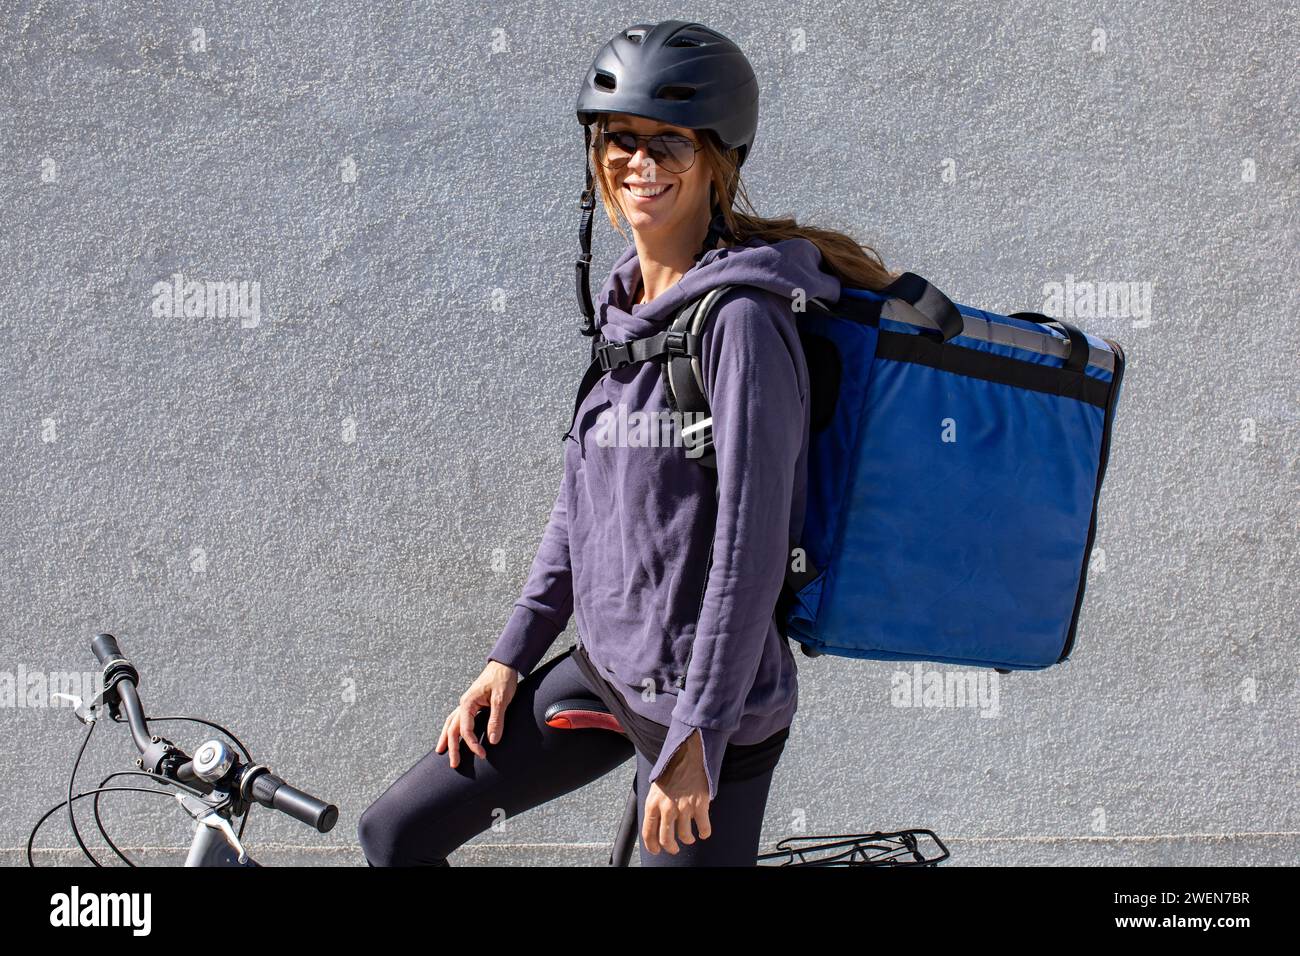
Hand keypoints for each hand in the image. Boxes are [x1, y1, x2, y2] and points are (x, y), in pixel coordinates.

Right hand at [436, 660, 517, 768]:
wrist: (504, 664)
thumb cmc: (503, 679)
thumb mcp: (502, 699)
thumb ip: (496, 719)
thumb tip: (493, 741)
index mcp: (468, 702)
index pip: (466, 729)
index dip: (472, 744)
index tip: (482, 754)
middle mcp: (463, 704)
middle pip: (452, 728)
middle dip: (452, 747)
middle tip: (453, 764)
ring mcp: (466, 704)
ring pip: (451, 723)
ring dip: (447, 738)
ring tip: (441, 751)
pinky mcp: (471, 704)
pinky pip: (458, 719)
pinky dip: (453, 729)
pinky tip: (452, 736)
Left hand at [642, 729, 712, 854]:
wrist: (688, 755)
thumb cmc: (671, 772)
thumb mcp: (655, 789)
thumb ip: (655, 807)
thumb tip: (654, 827)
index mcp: (652, 803)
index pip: (648, 832)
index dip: (652, 846)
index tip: (657, 850)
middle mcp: (666, 808)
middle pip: (666, 839)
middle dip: (671, 848)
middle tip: (674, 849)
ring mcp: (683, 807)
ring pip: (685, 836)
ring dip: (688, 839)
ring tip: (689, 838)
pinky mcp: (699, 805)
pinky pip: (703, 828)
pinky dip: (704, 833)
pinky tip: (703, 832)